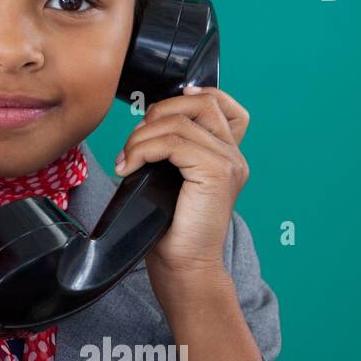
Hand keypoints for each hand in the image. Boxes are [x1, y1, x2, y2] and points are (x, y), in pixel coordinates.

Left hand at [114, 85, 249, 280]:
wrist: (185, 266)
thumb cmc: (172, 229)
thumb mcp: (169, 180)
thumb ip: (170, 151)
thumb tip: (144, 124)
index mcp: (226, 154)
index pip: (223, 105)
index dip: (193, 95)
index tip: (159, 110)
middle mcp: (233, 155)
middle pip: (199, 103)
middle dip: (157, 113)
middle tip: (134, 143)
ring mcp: (228, 162)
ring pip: (178, 123)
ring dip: (141, 137)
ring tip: (127, 160)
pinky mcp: (216, 173)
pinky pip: (172, 143)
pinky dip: (143, 150)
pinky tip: (129, 168)